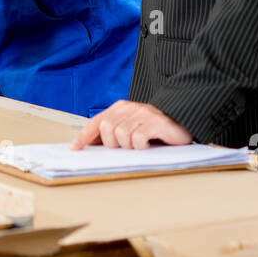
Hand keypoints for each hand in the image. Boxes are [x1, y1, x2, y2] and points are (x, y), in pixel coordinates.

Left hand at [72, 100, 191, 149]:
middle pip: (107, 129)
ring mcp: (142, 114)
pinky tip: (149, 143)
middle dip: (113, 143)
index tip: (75, 148)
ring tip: (140, 144)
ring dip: (129, 146)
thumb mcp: (129, 128)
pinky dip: (141, 146)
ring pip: (121, 136)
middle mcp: (129, 108)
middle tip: (127, 146)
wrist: (181, 122)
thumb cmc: (153, 130)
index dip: (84, 135)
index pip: (96, 121)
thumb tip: (90, 146)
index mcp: (120, 108)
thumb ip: (112, 133)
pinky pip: (137, 139)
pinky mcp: (154, 122)